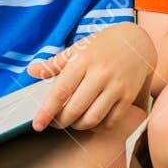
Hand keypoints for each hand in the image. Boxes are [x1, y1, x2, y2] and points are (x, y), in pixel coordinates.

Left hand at [27, 23, 154, 130]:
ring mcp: (116, 87)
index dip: (47, 112)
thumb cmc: (102, 45)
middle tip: (54, 122)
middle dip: (60, 122)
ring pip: (92, 119)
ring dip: (78, 126)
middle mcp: (100, 74)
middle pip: (75, 110)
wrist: (137, 41)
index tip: (37, 125)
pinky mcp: (128, 96)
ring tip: (72, 120)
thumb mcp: (77, 49)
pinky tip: (91, 120)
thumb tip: (31, 71)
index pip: (60, 92)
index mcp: (82, 61)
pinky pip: (110, 121)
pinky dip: (97, 126)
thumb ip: (53, 64)